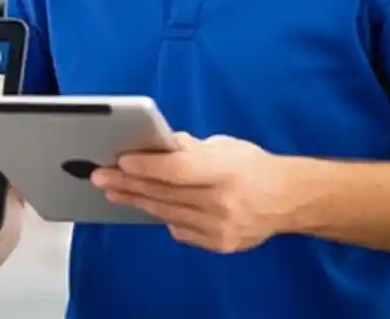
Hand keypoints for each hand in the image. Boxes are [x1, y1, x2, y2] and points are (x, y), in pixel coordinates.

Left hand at [92, 133, 293, 253]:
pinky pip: (179, 230)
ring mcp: (220, 228)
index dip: (146, 165)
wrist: (288, 200)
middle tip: (100, 176)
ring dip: (137, 200)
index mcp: (226, 171)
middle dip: (128, 183)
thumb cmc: (253, 166)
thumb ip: (189, 148)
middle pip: (165, 193)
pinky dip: (163, 216)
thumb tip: (155, 145)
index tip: (120, 160)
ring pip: (166, 213)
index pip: (177, 169)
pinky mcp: (219, 244)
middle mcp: (222, 202)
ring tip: (114, 190)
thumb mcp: (225, 146)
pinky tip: (148, 205)